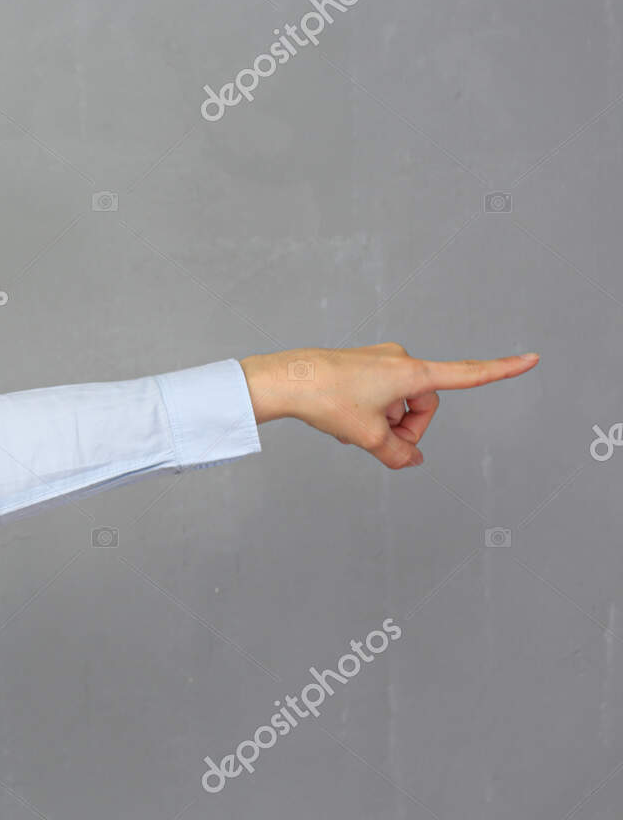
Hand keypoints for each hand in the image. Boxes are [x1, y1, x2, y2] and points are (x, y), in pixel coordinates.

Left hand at [239, 343, 540, 469]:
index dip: (501, 370)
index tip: (532, 358)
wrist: (287, 380)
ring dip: (384, 423)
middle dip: (406, 429)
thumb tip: (411, 461)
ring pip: (398, 405)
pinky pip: (379, 398)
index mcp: (412, 373)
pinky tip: (343, 420)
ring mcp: (382, 361)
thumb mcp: (368, 438)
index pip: (467, 374)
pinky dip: (369, 414)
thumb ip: (399, 455)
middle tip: (376, 443)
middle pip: (423, 406)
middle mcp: (402, 360)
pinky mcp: (364, 366)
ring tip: (353, 429)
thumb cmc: (328, 400)